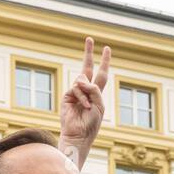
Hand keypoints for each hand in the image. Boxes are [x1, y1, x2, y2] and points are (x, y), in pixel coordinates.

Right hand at [59, 37, 109, 168]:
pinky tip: (83, 107)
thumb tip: (81, 80)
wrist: (79, 135)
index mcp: (96, 93)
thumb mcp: (99, 105)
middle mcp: (86, 90)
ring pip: (82, 79)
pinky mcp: (67, 96)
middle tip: (89, 38)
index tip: (106, 49)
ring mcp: (76, 92)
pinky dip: (82, 97)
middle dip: (89, 53)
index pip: (101, 74)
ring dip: (87, 91)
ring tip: (87, 106)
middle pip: (88, 67)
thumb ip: (94, 89)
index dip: (104, 61)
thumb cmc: (91, 124)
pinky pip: (76, 88)